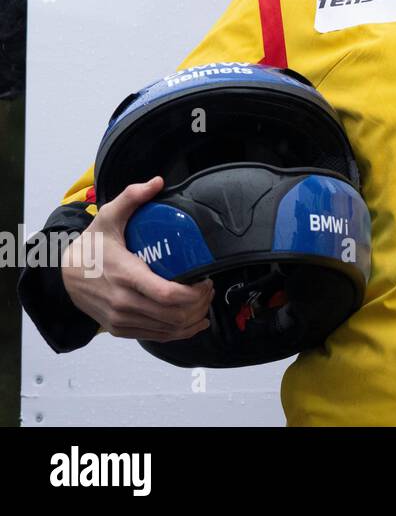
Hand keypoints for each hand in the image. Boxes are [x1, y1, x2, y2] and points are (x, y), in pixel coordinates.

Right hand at [61, 177, 213, 341]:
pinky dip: (179, 332)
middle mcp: (123, 302)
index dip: (194, 293)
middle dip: (200, 304)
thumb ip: (131, 197)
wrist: (63, 274)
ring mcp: (121, 319)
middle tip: (209, 288)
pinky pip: (157, 336)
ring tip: (204, 301)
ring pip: (168, 329)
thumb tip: (157, 182)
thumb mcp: (108, 217)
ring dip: (193, 318)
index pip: (167, 294)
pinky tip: (193, 322)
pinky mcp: (121, 329)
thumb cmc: (91, 246)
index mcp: (125, 275)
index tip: (205, 280)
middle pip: (173, 314)